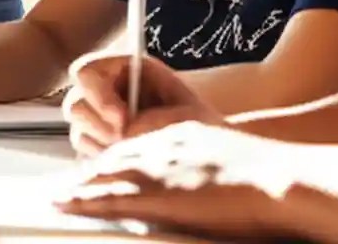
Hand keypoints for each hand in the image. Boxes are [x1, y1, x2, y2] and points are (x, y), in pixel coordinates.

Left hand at [55, 122, 320, 241]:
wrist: (279, 179)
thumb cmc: (269, 178)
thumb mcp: (232, 159)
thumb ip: (210, 167)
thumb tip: (209, 188)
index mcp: (183, 133)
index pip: (137, 142)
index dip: (116, 159)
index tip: (100, 169)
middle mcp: (163, 144)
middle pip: (115, 155)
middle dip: (91, 171)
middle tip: (69, 184)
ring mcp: (157, 167)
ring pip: (104, 173)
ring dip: (80, 186)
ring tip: (58, 196)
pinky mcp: (155, 192)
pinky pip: (107, 196)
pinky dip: (82, 200)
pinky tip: (63, 203)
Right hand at [63, 52, 222, 156]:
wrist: (198, 139)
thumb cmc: (191, 115)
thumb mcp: (179, 104)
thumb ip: (150, 111)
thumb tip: (124, 129)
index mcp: (117, 69)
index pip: (86, 72)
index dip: (99, 95)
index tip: (123, 117)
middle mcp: (100, 92)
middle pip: (75, 105)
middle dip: (101, 127)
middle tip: (128, 140)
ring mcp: (93, 120)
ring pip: (78, 132)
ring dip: (104, 144)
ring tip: (134, 150)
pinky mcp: (93, 145)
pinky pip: (86, 155)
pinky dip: (104, 159)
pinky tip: (128, 159)